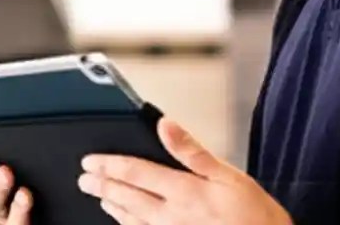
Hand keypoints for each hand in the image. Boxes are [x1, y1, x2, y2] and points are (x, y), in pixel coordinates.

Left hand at [78, 118, 292, 224]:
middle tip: (84, 179)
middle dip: (102, 186)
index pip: (135, 173)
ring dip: (113, 207)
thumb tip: (165, 125)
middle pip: (127, 198)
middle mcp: (172, 216)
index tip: (90, 161)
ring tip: (100, 198)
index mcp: (184, 191)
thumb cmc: (255, 214)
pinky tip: (125, 222)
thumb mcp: (228, 175)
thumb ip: (192, 150)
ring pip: (132, 220)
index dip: (109, 166)